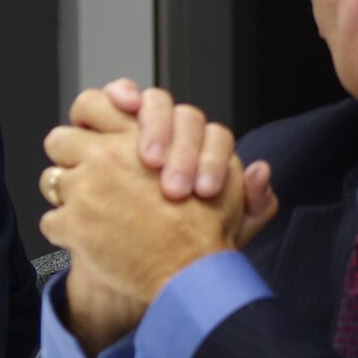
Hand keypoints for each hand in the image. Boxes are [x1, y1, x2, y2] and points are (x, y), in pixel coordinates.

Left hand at [40, 118, 244, 302]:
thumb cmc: (206, 231)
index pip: (89, 106)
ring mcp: (84, 190)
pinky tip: (88, 241)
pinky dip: (64, 233)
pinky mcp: (72, 224)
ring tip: (92, 214)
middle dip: (67, 156)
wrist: (189, 273)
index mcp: (134, 137)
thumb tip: (252, 166)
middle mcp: (104, 157)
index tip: (90, 135)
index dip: (86, 119)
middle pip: (59, 140)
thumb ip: (220, 163)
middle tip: (84, 176)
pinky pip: (50, 221)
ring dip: (67, 196)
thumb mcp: (225, 185)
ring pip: (51, 181)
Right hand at [97, 78, 277, 245]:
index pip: (216, 138)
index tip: (205, 191)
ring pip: (153, 102)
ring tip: (149, 158)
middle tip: (174, 188)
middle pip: (185, 118)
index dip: (214, 160)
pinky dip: (118, 94)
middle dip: (184, 150)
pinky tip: (123, 107)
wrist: (124, 263)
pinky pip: (107, 99)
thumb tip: (260, 172)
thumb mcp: (210, 241)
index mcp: (200, 156)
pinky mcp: (97, 126)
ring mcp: (135, 127)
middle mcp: (172, 135)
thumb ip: (247, 210)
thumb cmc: (162, 247)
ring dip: (155, 122)